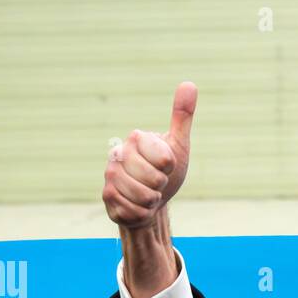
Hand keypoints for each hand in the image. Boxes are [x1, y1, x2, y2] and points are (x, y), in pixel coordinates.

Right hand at [102, 81, 195, 229]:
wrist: (150, 202)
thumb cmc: (165, 173)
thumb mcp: (178, 146)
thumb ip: (182, 117)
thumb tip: (189, 84)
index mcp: (136, 138)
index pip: (164, 158)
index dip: (170, 167)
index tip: (166, 165)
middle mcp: (118, 154)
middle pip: (154, 179)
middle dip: (162, 186)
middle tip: (157, 183)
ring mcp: (110, 176)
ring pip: (143, 197)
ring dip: (153, 201)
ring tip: (148, 194)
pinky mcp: (107, 198)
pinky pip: (134, 211)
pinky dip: (143, 213)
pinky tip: (138, 206)